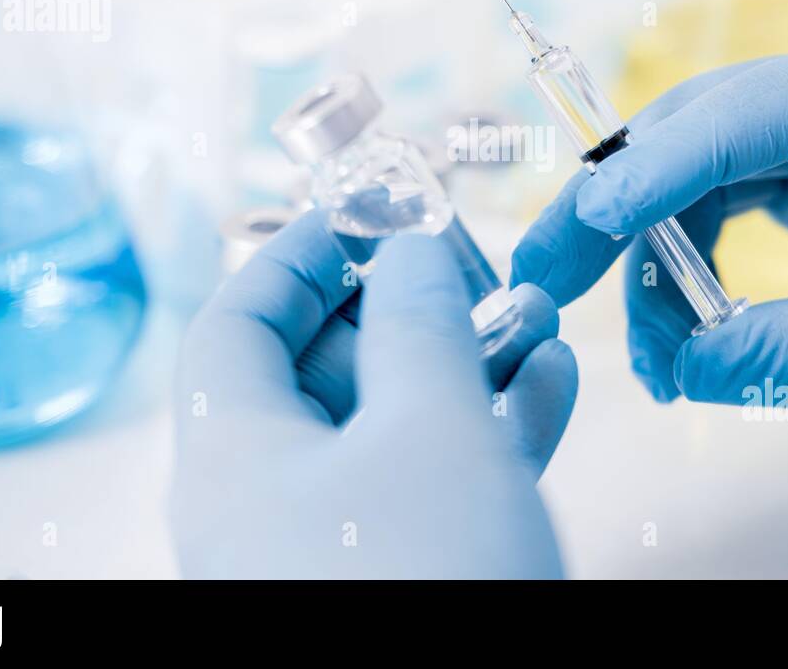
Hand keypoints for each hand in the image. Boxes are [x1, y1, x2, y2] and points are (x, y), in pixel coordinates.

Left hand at [174, 210, 572, 576]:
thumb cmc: (427, 575)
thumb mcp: (428, 427)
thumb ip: (420, 322)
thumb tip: (413, 244)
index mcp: (235, 454)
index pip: (237, 323)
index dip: (297, 255)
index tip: (364, 211)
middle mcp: (269, 500)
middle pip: (321, 370)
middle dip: (407, 308)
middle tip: (475, 268)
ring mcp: (334, 545)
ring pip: (392, 427)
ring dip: (466, 365)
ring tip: (539, 318)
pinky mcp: (399, 576)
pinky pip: (433, 483)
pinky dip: (488, 429)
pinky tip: (552, 384)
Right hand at [512, 40, 787, 447]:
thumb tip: (685, 365)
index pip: (773, 107)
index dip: (669, 159)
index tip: (591, 219)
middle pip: (717, 122)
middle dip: (625, 198)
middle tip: (550, 274)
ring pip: (712, 161)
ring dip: (655, 245)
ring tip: (645, 348)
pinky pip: (739, 199)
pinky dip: (695, 259)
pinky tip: (684, 321)